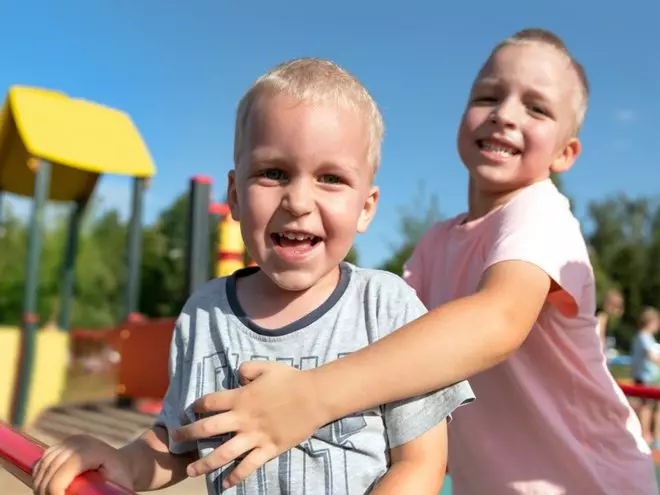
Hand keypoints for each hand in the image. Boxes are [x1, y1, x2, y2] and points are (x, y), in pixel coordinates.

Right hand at [32, 435, 132, 494]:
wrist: (124, 462)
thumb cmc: (122, 478)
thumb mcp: (119, 487)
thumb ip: (106, 492)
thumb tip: (90, 493)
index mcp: (93, 451)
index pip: (63, 472)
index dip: (55, 491)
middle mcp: (79, 442)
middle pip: (50, 469)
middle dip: (45, 490)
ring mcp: (70, 441)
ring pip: (44, 464)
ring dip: (40, 484)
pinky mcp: (63, 444)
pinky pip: (43, 461)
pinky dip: (40, 475)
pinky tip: (43, 488)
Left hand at [173, 360, 324, 488]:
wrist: (314, 397)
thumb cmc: (291, 380)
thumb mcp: (266, 366)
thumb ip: (247, 368)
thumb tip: (237, 375)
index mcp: (241, 397)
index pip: (210, 402)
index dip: (196, 406)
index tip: (190, 410)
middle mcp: (243, 418)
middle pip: (208, 428)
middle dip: (188, 435)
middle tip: (175, 440)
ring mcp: (255, 436)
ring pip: (224, 453)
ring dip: (205, 463)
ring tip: (191, 471)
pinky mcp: (269, 449)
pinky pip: (249, 465)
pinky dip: (236, 477)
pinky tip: (225, 484)